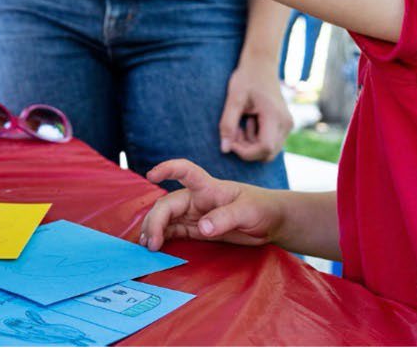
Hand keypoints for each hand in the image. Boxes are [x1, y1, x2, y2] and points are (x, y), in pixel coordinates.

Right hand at [138, 159, 282, 250]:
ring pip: (166, 218)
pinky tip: (154, 247)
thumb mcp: (247, 211)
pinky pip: (174, 231)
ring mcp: (194, 214)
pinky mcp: (196, 229)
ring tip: (147, 245)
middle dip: (155, 220)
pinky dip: (162, 237)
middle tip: (151, 243)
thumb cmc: (261, 208)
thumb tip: (202, 228)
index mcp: (209, 187)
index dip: (168, 169)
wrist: (270, 222)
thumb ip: (225, 218)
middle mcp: (196, 199)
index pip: (185, 171)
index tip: (151, 175)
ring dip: (153, 229)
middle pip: (168, 204)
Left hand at [218, 59, 292, 161]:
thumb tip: (224, 149)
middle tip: (234, 130)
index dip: (245, 151)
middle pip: (267, 153)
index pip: (264, 148)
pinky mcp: (284, 125)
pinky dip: (256, 138)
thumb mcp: (234, 98)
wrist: (261, 64)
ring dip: (251, 144)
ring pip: (268, 150)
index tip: (230, 140)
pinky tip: (249, 121)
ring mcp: (287, 125)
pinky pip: (270, 142)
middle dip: (247, 149)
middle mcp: (286, 123)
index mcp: (275, 116)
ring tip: (242, 122)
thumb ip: (228, 124)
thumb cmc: (247, 77)